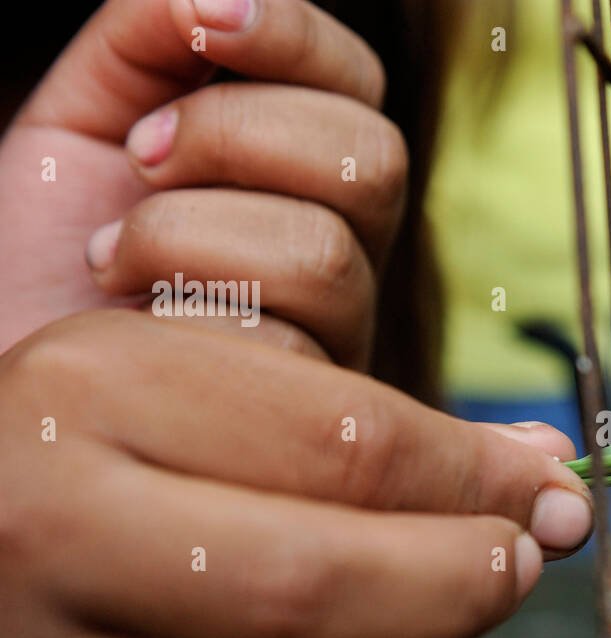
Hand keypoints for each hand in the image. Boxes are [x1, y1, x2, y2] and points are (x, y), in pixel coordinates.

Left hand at [0, 0, 404, 367]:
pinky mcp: (308, 420)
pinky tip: (132, 330)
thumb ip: (146, 38)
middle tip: (138, 158)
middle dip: (234, 134)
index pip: (357, 83)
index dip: (294, 37)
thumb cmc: (49, 256)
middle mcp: (345, 246)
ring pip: (324, 255)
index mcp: (306, 169)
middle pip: (372, 159)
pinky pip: (277, 352)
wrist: (19, 374)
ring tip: (110, 258)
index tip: (198, 20)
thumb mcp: (84, 122)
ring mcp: (338, 337)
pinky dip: (180, 323)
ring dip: (187, 238)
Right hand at [0, 311, 592, 637]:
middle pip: (318, 592)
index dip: (479, 479)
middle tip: (514, 564)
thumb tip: (535, 468)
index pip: (348, 447)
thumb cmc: (79, 443)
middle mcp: (53, 537)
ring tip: (369, 612)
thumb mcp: (191, 376)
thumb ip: (355, 417)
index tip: (547, 492)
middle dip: (458, 585)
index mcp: (98, 398)